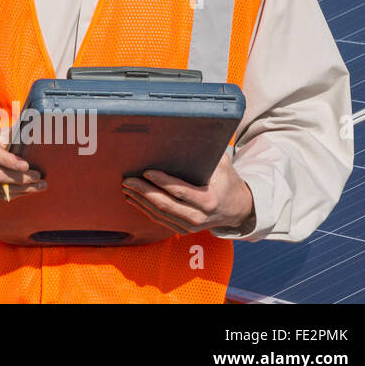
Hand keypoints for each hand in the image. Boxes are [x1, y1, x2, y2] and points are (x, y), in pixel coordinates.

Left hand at [121, 155, 253, 233]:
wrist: (237, 209)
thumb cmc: (226, 181)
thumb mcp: (222, 166)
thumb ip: (208, 152)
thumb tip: (186, 135)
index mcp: (209, 201)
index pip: (180, 191)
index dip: (161, 182)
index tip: (146, 172)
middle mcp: (200, 217)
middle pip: (165, 205)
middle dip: (144, 191)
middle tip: (128, 180)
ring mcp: (191, 227)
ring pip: (160, 214)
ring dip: (140, 200)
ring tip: (126, 187)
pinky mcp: (183, 230)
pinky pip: (160, 220)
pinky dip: (145, 209)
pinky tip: (133, 199)